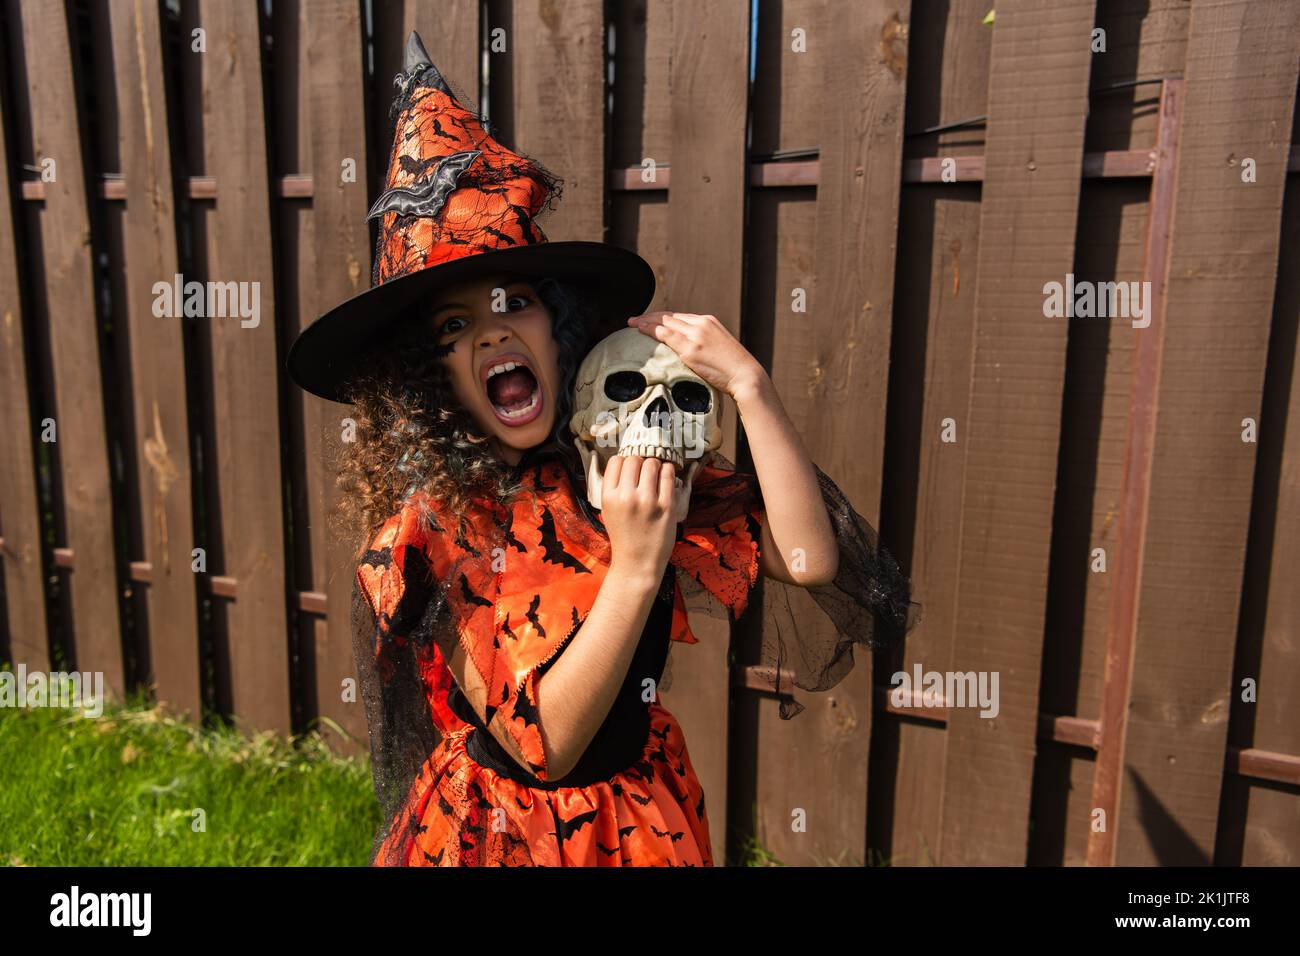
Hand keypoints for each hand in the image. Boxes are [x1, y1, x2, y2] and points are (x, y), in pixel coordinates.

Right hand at [599, 454, 680, 581]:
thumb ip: (613, 489)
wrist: (637, 564)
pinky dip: (668, 471)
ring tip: (656, 476)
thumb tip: (625, 463)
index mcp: (608, 497)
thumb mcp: (608, 511)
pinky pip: (668, 475)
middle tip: (644, 473)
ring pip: (652, 463)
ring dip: (655, 465)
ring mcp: (647, 501)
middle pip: (634, 459)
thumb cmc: (624, 537)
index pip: (616, 461)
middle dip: (640, 463)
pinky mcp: (666, 506)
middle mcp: (626, 496)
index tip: (630, 468)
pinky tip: (666, 477)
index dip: (624, 462)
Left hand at [627, 311, 767, 399]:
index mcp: (709, 321)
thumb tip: (692, 353)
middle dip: (650, 316)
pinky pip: (664, 334)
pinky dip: (649, 329)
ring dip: (645, 321)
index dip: (662, 317)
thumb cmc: (734, 369)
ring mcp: (695, 335)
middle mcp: (701, 324)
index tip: (651, 320)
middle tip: (635, 319)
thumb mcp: (719, 348)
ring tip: (632, 323)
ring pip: (664, 322)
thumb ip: (704, 345)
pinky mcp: (691, 349)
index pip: (679, 316)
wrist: (746, 375)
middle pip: (669, 315)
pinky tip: (639, 329)